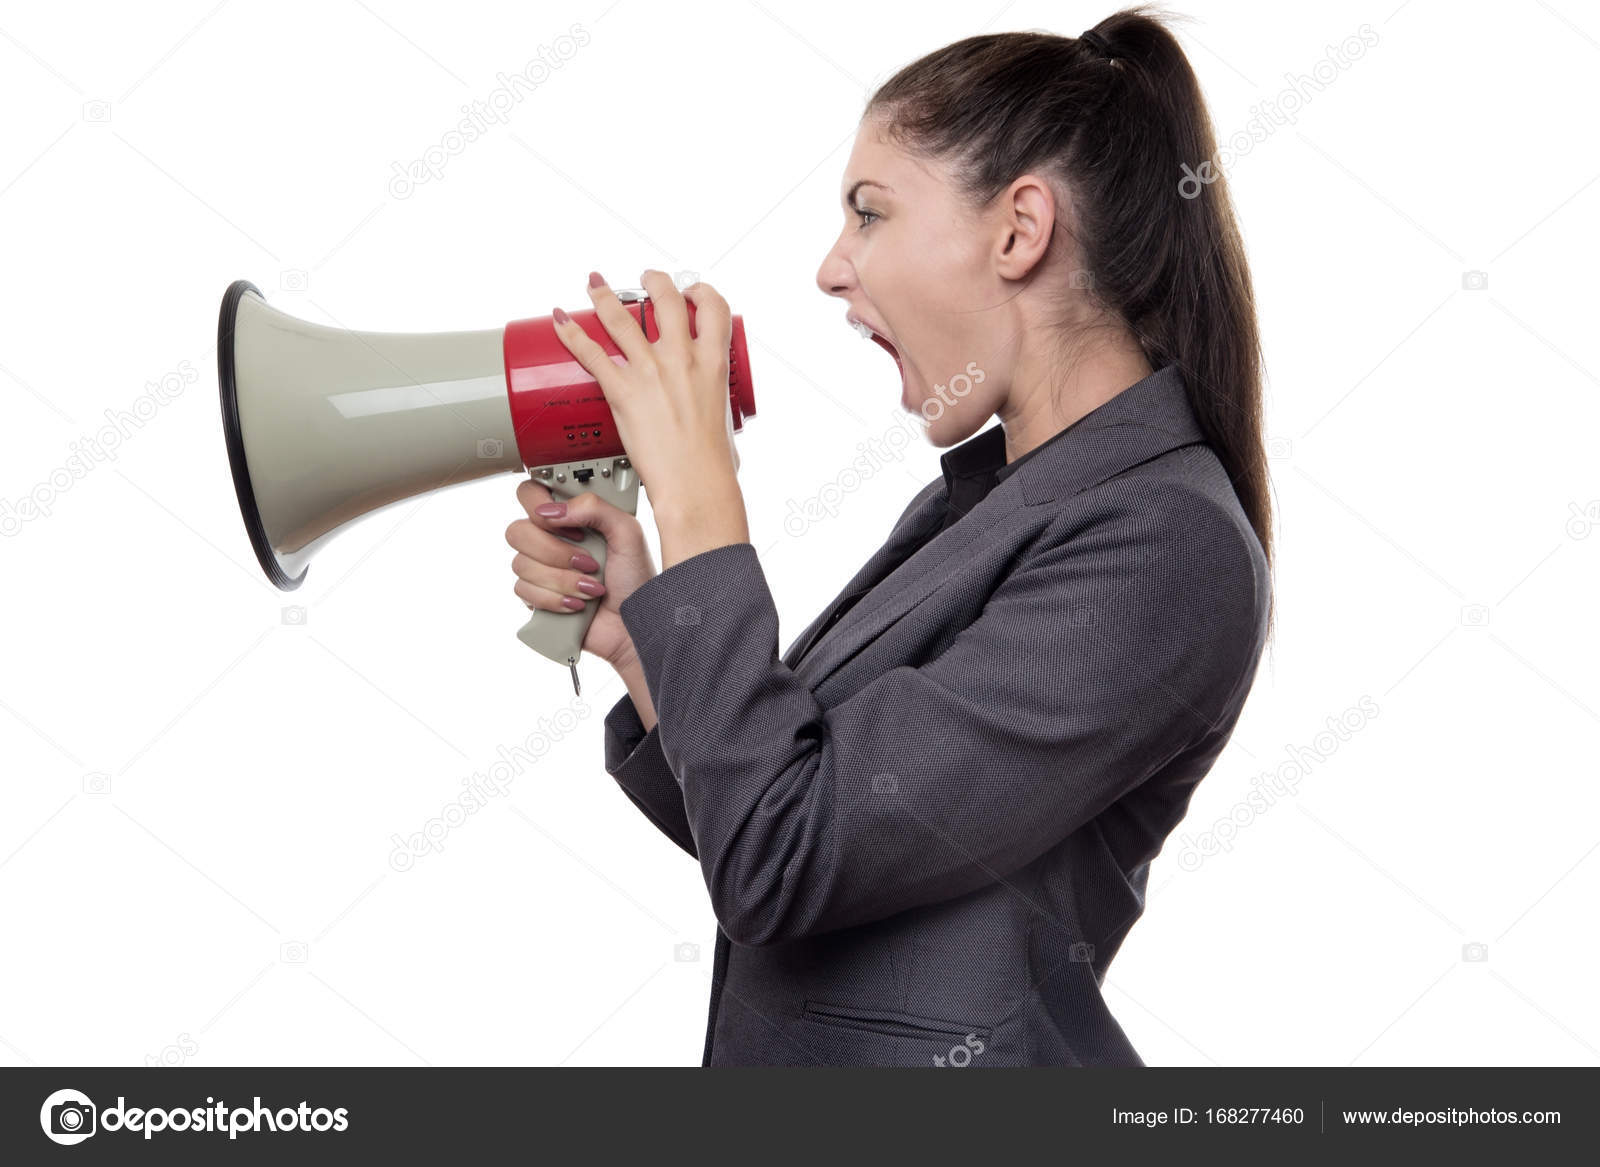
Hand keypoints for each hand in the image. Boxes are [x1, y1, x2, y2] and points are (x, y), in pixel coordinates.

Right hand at [505, 477, 657, 669]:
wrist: (633, 627)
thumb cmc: (636, 581)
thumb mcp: (627, 533)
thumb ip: (594, 507)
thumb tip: (552, 510)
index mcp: (571, 517)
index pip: (530, 494)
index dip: (539, 506)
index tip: (567, 525)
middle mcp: (552, 540)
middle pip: (517, 531)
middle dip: (555, 552)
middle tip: (588, 562)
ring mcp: (542, 569)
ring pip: (520, 564)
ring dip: (562, 580)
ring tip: (591, 589)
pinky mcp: (537, 596)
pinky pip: (523, 591)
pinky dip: (554, 599)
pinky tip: (577, 604)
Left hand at [549, 270, 740, 516]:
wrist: (694, 483)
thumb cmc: (712, 463)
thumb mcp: (725, 421)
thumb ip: (715, 408)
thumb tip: (714, 419)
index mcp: (712, 362)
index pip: (713, 307)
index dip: (701, 292)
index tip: (692, 292)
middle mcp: (681, 357)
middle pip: (665, 298)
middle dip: (653, 281)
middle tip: (643, 279)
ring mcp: (649, 370)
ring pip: (620, 317)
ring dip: (604, 295)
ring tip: (595, 285)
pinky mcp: (622, 390)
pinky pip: (590, 352)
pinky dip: (571, 334)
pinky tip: (560, 322)